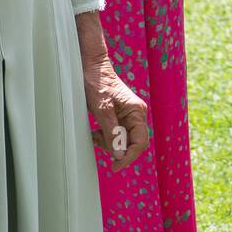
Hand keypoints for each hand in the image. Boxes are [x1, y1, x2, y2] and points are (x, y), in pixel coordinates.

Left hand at [84, 52, 148, 169]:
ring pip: (122, 140)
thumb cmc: (97, 82)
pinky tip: (94, 132)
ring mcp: (128, 115)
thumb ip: (111, 131)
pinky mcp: (119, 116)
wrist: (90, 65)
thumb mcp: (102, 108)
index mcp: (136, 111)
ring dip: (108, 142)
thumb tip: (120, 154)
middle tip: (98, 142)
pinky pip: (115, 133)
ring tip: (93, 135)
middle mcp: (136, 114)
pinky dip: (105, 137)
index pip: (140, 141)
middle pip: (132, 143)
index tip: (115, 166)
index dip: (129, 156)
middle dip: (116, 148)